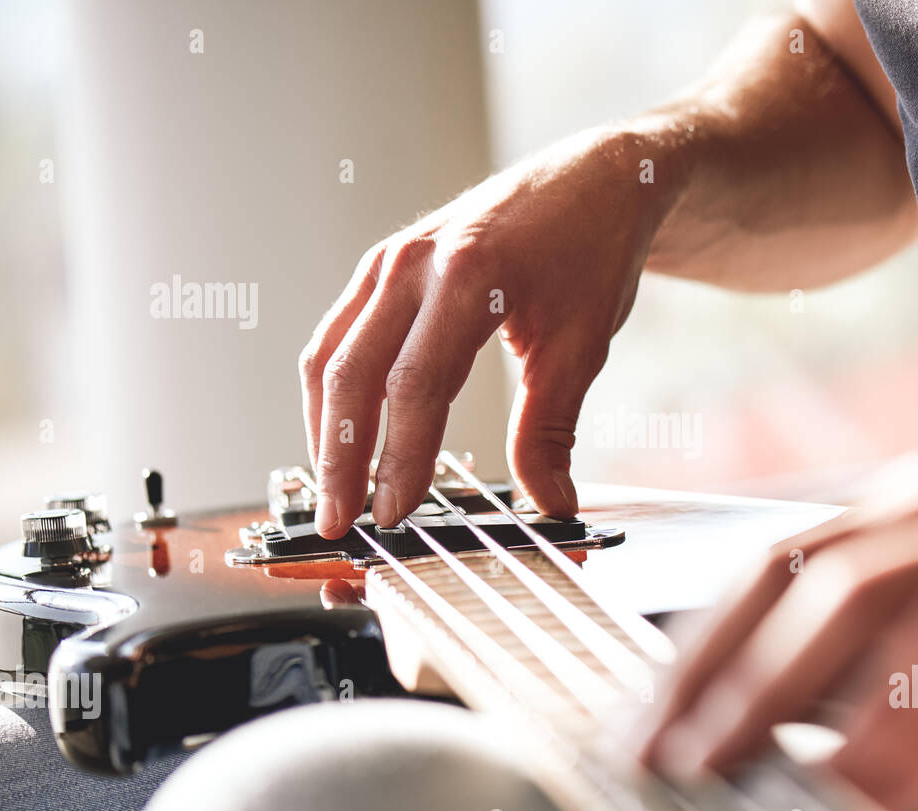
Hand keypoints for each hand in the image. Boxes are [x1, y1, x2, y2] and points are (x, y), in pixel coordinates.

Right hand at [298, 127, 677, 535]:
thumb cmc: (592, 253)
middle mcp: (415, 263)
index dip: (398, 458)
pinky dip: (334, 392)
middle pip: (352, 373)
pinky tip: (343, 436)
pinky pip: (339, 334)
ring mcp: (390, 259)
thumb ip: (552, 429)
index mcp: (471, 277)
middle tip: (338, 523)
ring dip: (324, 429)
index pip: (416, 386)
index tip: (392, 516)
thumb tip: (550, 504)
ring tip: (334, 492)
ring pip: (330, 354)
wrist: (593, 180)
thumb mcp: (583, 346)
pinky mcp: (383, 266)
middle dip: (338, 458)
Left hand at [633, 452, 917, 810]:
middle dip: (701, 669)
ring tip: (709, 757)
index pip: (770, 579)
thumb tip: (806, 798)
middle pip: (781, 572)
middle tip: (651, 750)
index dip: (697, 654)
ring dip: (764, 683)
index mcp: (905, 528)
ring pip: (843, 589)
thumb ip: (890, 749)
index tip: (648, 726)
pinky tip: (834, 762)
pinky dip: (875, 698)